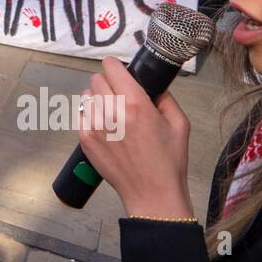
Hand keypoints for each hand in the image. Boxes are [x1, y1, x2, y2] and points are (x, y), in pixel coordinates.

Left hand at [78, 57, 194, 218]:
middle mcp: (111, 111)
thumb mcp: (179, 124)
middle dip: (108, 84)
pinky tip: (106, 129)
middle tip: (120, 97)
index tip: (120, 72)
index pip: (111, 67)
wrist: (152, 194)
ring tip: (112, 114)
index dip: (116, 67)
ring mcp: (94, 126)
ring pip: (86, 96)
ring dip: (98, 100)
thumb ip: (165, 98)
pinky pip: (81, 115)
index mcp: (135, 103)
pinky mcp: (85, 139)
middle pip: (96, 79)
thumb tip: (153, 85)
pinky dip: (91, 117)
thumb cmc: (168, 161)